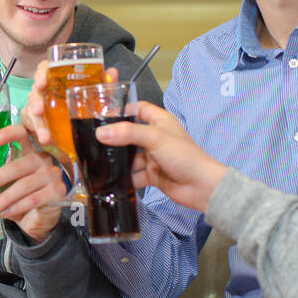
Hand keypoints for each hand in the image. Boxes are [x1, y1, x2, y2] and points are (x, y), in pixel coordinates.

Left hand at [0, 124, 66, 241]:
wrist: (35, 219)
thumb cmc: (13, 195)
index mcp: (26, 150)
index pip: (20, 134)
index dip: (7, 135)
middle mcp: (41, 159)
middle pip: (18, 165)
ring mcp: (52, 175)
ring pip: (25, 185)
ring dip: (5, 198)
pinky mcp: (58, 192)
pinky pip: (35, 199)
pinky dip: (18, 207)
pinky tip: (5, 214)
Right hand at [25, 63, 117, 163]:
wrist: (88, 131)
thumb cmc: (89, 105)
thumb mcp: (99, 94)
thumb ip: (105, 83)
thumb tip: (111, 73)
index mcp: (58, 79)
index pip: (45, 69)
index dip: (41, 73)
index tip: (42, 83)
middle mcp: (47, 91)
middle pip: (35, 90)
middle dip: (35, 100)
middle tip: (39, 110)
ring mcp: (40, 107)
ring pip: (31, 110)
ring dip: (38, 123)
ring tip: (45, 136)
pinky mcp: (37, 123)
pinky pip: (31, 126)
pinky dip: (39, 133)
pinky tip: (46, 140)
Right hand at [93, 100, 226, 212]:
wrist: (201, 187)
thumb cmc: (185, 157)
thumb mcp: (155, 138)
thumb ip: (128, 134)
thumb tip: (101, 133)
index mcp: (160, 122)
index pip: (139, 109)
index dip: (123, 111)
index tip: (104, 117)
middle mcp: (155, 138)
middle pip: (130, 135)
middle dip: (116, 140)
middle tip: (97, 142)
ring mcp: (153, 157)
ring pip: (130, 157)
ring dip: (119, 161)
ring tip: (101, 163)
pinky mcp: (151, 175)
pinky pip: (133, 175)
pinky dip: (125, 178)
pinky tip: (113, 179)